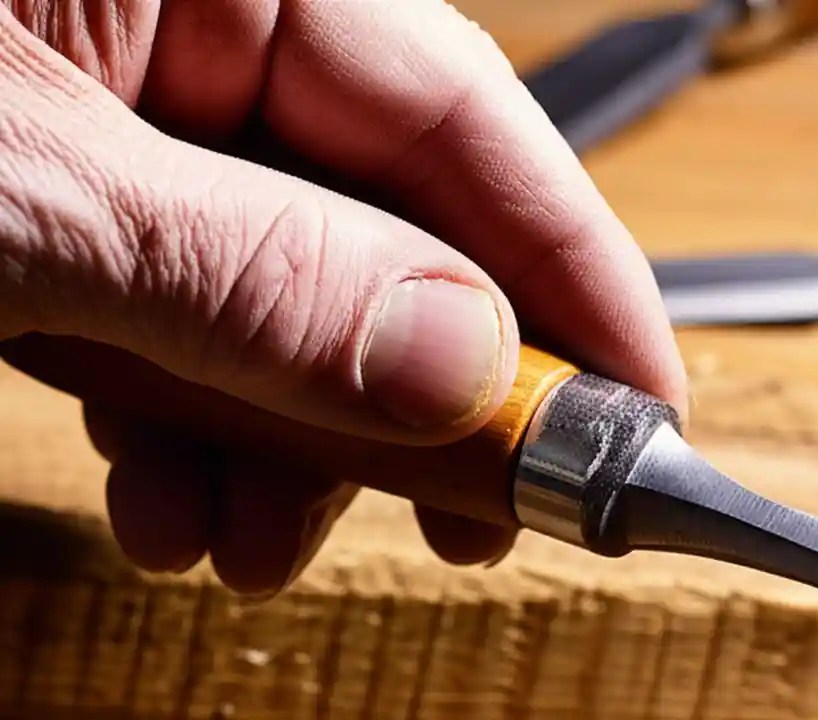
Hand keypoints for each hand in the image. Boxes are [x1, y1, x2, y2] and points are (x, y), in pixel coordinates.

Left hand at [0, 2, 685, 598]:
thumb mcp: (33, 205)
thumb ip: (255, 275)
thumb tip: (467, 363)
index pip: (458, 111)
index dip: (570, 267)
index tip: (642, 401)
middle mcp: (195, 30)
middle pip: (393, 218)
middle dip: (423, 391)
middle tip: (481, 509)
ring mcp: (136, 118)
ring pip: (298, 292)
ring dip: (292, 442)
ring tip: (259, 541)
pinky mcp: (88, 203)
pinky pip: (196, 316)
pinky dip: (194, 424)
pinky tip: (171, 496)